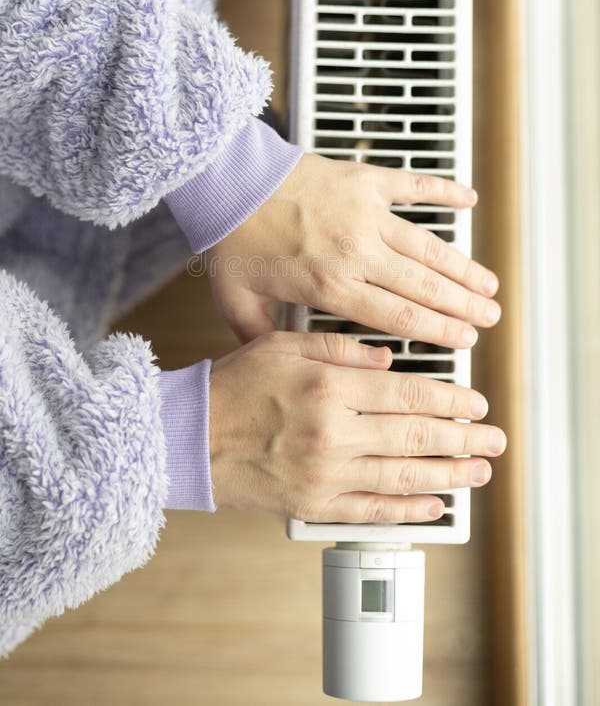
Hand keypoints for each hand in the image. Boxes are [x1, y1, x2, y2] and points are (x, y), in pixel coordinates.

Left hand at [206, 154, 500, 345]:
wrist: (225, 180)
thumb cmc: (230, 239)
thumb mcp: (238, 302)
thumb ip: (264, 339)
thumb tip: (285, 366)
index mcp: (328, 284)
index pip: (397, 316)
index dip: (438, 330)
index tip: (464, 340)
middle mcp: (354, 250)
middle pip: (422, 285)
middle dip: (462, 305)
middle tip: (490, 317)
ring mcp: (363, 212)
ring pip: (426, 245)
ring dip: (461, 265)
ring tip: (488, 282)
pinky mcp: (363, 179)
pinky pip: (413, 185)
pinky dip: (444, 191)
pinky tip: (469, 202)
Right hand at [208, 331, 506, 522]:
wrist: (189, 437)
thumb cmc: (232, 387)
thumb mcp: (282, 346)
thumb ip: (340, 350)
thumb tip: (389, 360)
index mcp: (329, 389)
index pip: (408, 394)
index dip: (450, 399)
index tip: (475, 402)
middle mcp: (333, 434)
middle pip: (416, 436)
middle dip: (463, 437)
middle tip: (493, 438)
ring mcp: (325, 475)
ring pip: (403, 477)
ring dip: (449, 474)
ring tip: (478, 471)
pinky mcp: (314, 504)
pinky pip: (371, 512)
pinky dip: (408, 511)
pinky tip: (433, 505)